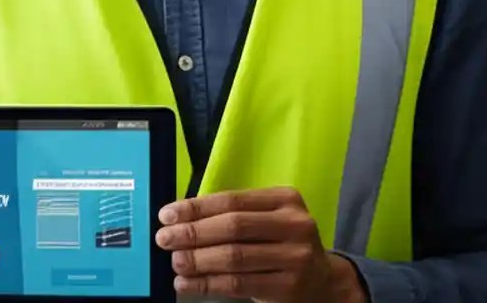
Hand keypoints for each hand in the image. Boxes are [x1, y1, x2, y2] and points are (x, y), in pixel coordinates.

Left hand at [155, 188, 365, 302]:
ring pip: (234, 257)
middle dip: (192, 233)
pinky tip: (186, 284)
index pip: (232, 201)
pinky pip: (238, 284)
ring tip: (174, 262)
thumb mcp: (265, 220)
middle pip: (233, 227)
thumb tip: (177, 219)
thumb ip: (231, 215)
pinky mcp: (289, 287)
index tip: (166, 215)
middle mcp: (295, 225)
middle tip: (164, 239)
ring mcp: (296, 257)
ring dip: (197, 260)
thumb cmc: (279, 243)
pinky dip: (207, 284)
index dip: (195, 208)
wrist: (322, 280)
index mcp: (286, 199)